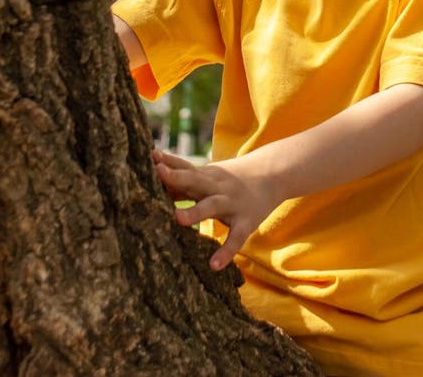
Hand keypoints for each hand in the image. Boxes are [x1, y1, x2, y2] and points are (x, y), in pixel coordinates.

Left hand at [152, 149, 280, 271]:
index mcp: (205, 176)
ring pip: (211, 206)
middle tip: (158, 173)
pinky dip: (225, 251)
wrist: (273, 174)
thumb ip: (182, 179)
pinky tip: (214, 265)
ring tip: (177, 218)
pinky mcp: (246, 221)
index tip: (150, 156)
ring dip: (195, 211)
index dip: (168, 163)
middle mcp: (216, 187)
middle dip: (176, 177)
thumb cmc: (229, 180)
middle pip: (194, 180)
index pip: (184, 167)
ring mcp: (231, 203)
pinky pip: (235, 238)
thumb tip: (149, 177)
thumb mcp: (208, 175)